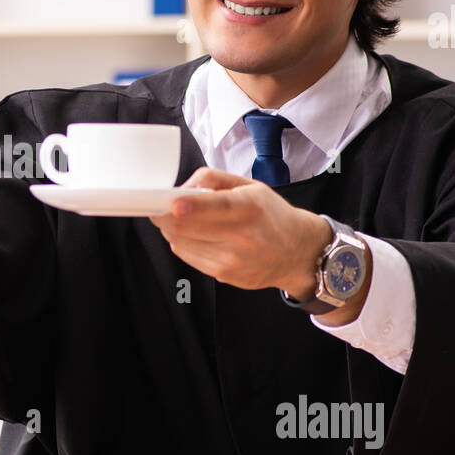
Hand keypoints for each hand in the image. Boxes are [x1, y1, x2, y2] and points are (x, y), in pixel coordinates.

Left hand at [148, 167, 332, 298]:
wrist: (297, 252)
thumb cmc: (271, 215)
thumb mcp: (250, 186)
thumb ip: (213, 179)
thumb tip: (181, 187)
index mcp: (249, 207)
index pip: (214, 206)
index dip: (186, 205)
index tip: (169, 201)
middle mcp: (242, 236)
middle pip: (185, 227)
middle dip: (162, 215)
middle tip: (157, 205)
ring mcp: (232, 259)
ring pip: (180, 243)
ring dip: (170, 229)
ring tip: (177, 219)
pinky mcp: (224, 275)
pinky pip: (188, 256)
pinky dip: (182, 243)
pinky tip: (193, 235)